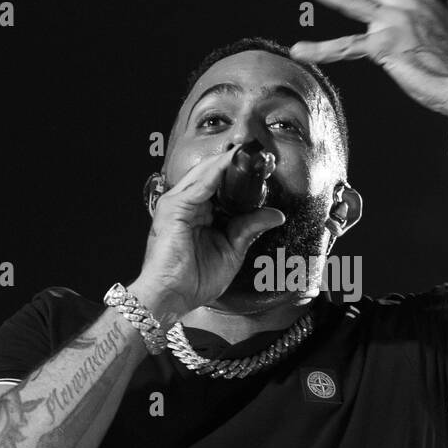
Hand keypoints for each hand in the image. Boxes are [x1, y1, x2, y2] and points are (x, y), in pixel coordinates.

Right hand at [131, 149, 285, 322]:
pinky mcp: (175, 208)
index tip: (262, 168)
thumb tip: (276, 215)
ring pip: (205, 173)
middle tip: (259, 154)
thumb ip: (250, 228)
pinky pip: (200, 184)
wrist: (171, 297)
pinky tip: (232, 162)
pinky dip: (217, 171)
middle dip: (235, 163)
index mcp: (198, 214)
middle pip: (211, 175)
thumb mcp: (232, 251)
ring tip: (248, 151)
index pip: (219, 187)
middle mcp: (186, 205)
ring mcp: (177, 204)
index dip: (239, 176)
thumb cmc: (193, 281)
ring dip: (227, 161)